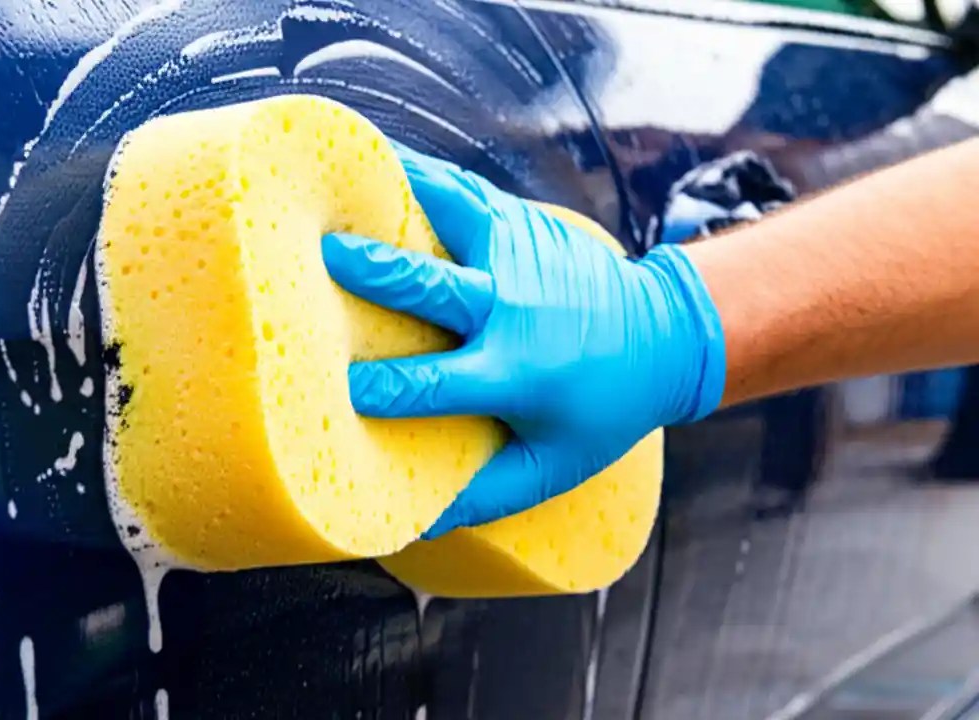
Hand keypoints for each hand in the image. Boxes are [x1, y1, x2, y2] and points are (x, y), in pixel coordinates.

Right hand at [322, 141, 725, 537]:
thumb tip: (418, 521)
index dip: (384, 388)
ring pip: (451, 213)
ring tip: (341, 174)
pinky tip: (378, 159)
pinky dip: (420, 175)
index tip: (336, 388)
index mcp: (516, 374)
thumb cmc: (602, 408)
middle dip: (380, 271)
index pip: (436, 384)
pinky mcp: (521, 222)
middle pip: (435, 286)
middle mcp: (514, 308)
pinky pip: (463, 190)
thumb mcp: (555, 466)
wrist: (663, 334)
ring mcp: (518, 255)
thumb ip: (488, 494)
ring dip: (398, 194)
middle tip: (328, 255)